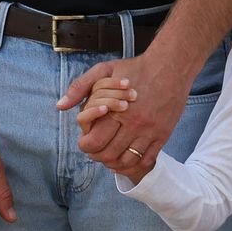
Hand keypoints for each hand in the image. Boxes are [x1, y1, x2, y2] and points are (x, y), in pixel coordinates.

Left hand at [59, 51, 188, 172]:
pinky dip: (134, 165)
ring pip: (127, 161)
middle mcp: (133, 124)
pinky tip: (127, 159)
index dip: (85, 146)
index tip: (86, 141)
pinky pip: (146, 160)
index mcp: (115, 110)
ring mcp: (149, 131)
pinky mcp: (163, 134)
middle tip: (96, 151)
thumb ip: (80, 87)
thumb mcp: (104, 71)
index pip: (93, 142)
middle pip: (108, 154)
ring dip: (115, 164)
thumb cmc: (136, 68)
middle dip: (97, 156)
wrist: (171, 65)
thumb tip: (60, 106)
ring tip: (110, 157)